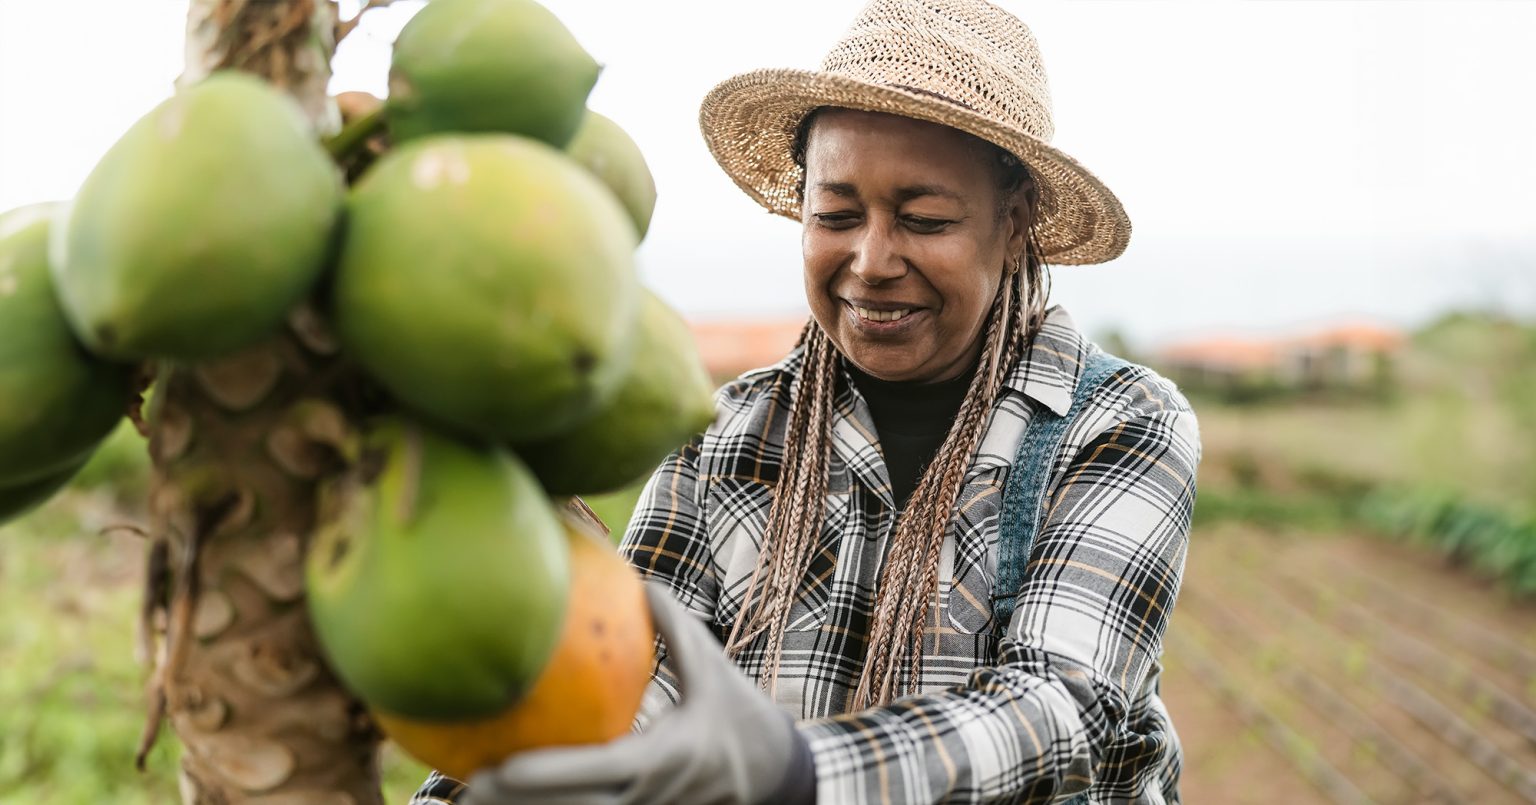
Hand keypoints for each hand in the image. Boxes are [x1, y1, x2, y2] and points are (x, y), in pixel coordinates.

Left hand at [461, 583, 812, 804]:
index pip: (596, 771)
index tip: (499, 767)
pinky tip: (515, 799)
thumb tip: (638, 580)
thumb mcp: (714, 669)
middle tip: (470, 784)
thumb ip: (676, 627)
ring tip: (475, 796)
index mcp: (662, 758)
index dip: (548, 774)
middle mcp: (647, 796)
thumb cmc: (741, 716)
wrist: (776, 776)